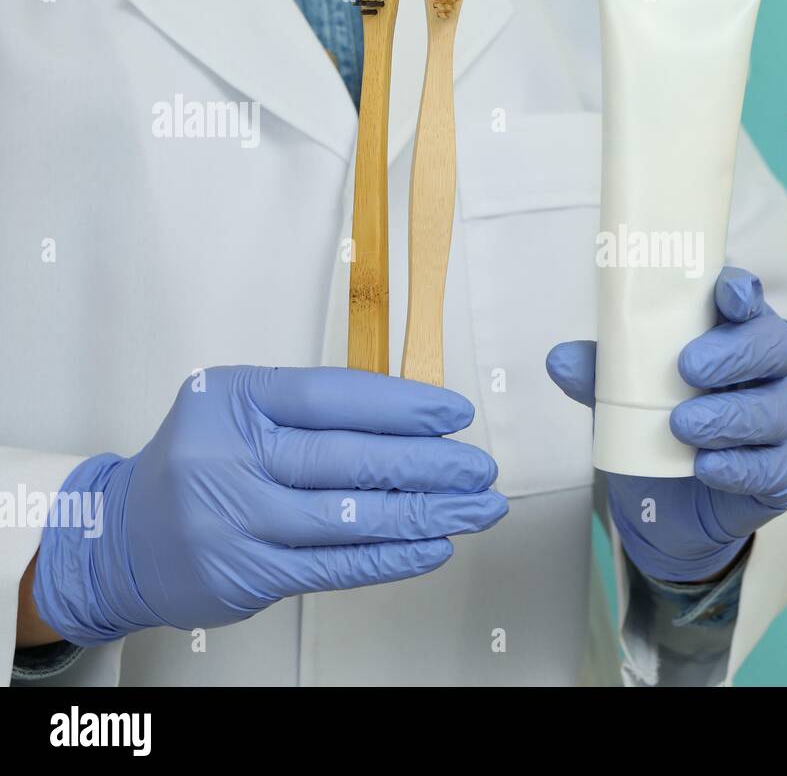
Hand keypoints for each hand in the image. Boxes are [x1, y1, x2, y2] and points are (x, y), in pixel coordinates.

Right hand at [34, 366, 506, 645]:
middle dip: (428, 464)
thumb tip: (420, 419)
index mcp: (233, 399)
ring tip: (476, 509)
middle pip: (348, 458)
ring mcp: (235, 520)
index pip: (332, 396)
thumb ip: (317, 411)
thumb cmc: (203, 463)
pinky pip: (336, 565)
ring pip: (350, 517)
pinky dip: (393, 558)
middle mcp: (229, 457)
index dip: (403, 404)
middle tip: (478, 468)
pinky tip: (434, 547)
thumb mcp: (242, 410)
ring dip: (425, 515)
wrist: (123, 538)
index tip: (455, 413)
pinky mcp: (246, 574)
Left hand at [547, 267, 786, 581]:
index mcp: (740, 334)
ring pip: (776, 409)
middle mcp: (776, 369)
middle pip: (775, 346)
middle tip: (687, 369)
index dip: (743, 293)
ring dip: (729, 416)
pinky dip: (739, 466)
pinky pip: (775, 465)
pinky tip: (707, 467)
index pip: (751, 302)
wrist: (676, 509)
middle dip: (734, 355)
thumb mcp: (626, 398)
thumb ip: (603, 375)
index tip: (726, 294)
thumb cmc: (661, 429)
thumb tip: (558, 359)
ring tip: (682, 425)